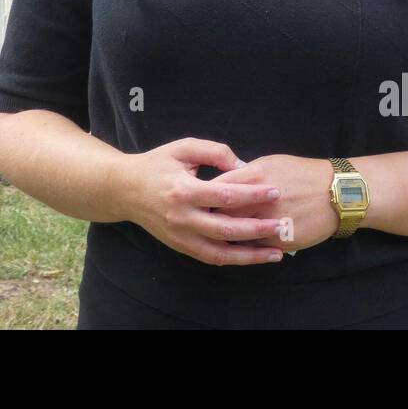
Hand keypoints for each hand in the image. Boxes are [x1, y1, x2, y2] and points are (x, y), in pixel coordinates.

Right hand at [115, 138, 289, 265]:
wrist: (124, 190)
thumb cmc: (157, 164)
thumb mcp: (183, 148)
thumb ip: (214, 152)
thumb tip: (243, 165)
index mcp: (183, 190)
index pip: (224, 195)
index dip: (251, 194)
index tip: (274, 190)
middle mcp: (181, 217)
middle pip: (226, 228)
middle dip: (258, 228)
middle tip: (282, 223)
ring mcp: (180, 236)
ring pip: (220, 252)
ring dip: (250, 255)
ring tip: (277, 252)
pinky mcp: (180, 246)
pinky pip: (210, 257)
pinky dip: (233, 259)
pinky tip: (253, 256)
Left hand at [210, 155, 338, 253]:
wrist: (336, 193)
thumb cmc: (302, 173)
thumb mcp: (271, 162)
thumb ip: (245, 172)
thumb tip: (225, 179)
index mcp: (254, 176)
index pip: (218, 187)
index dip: (206, 193)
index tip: (200, 198)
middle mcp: (259, 200)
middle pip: (222, 212)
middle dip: (209, 216)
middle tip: (201, 218)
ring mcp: (270, 222)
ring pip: (236, 233)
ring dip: (224, 234)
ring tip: (214, 232)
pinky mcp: (281, 240)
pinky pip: (255, 246)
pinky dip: (245, 246)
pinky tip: (238, 244)